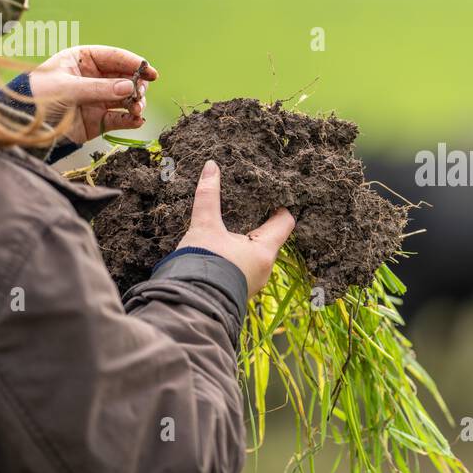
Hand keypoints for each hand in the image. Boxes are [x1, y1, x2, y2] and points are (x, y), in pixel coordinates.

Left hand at [26, 45, 158, 143]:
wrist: (22, 126)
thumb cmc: (37, 97)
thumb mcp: (66, 89)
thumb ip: (98, 89)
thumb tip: (128, 88)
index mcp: (82, 60)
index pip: (114, 57)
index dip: (133, 63)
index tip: (150, 72)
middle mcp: (93, 78)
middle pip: (125, 77)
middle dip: (137, 85)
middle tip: (140, 94)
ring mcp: (97, 99)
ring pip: (126, 98)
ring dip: (136, 103)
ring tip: (137, 110)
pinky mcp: (98, 120)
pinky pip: (120, 118)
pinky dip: (131, 120)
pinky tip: (136, 121)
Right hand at [176, 160, 294, 292]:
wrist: (188, 306)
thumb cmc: (202, 265)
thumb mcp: (204, 227)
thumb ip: (208, 196)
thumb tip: (212, 167)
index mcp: (265, 251)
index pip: (285, 222)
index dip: (280, 206)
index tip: (270, 195)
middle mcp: (265, 269)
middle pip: (270, 238)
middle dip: (260, 223)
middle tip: (247, 206)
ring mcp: (253, 283)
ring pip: (256, 254)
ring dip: (247, 241)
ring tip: (232, 226)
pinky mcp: (239, 290)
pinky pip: (245, 267)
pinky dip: (238, 255)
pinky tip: (222, 249)